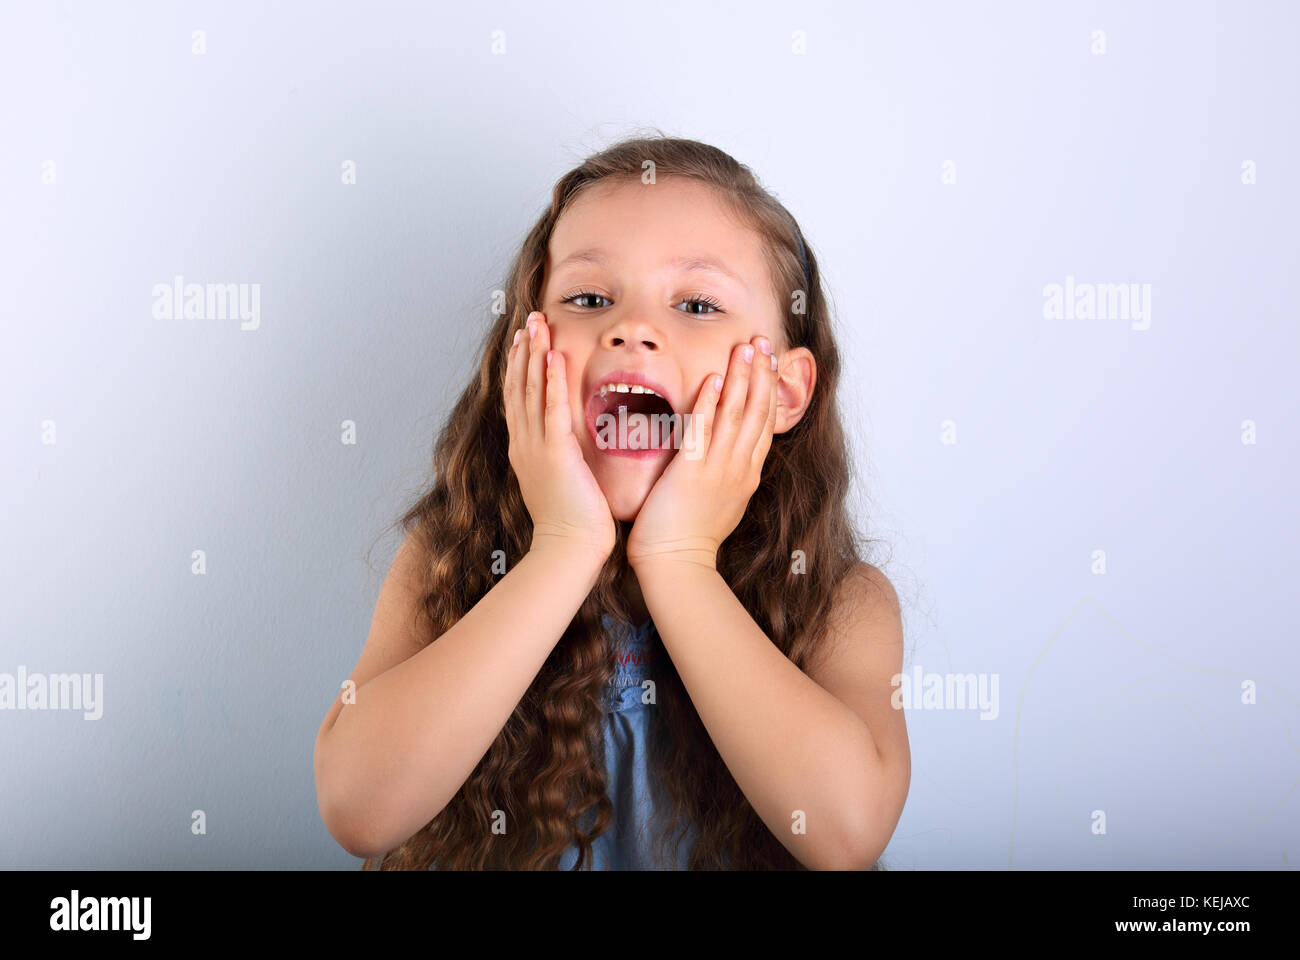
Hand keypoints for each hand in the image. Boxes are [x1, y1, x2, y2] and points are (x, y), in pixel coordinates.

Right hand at [504, 311, 616, 558]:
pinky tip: (553, 356)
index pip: (519, 399)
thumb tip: (568, 444)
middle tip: (527, 319)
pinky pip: (551, 409)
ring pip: (531, 390)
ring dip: (534, 354)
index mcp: (526, 450)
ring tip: (537, 324)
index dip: (520, 366)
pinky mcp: (555, 453)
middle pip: (519, 386)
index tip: (524, 340)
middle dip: (523, 350)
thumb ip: (561, 457)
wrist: (569, 549)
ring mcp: (536, 447)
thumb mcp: (561, 481)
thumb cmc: (573, 523)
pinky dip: (551, 380)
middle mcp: (525, 444)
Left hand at [626, 335, 777, 569]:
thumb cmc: (688, 538)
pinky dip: (711, 403)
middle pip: (757, 412)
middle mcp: (738, 468)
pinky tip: (714, 379)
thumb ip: (726, 474)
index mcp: (746, 474)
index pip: (764, 424)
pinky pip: (705, 431)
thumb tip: (725, 456)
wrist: (675, 565)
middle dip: (761, 374)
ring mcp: (718, 470)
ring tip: (746, 348)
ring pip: (737, 415)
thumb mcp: (720, 501)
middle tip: (763, 342)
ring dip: (742, 378)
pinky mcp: (693, 473)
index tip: (768, 362)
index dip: (767, 390)